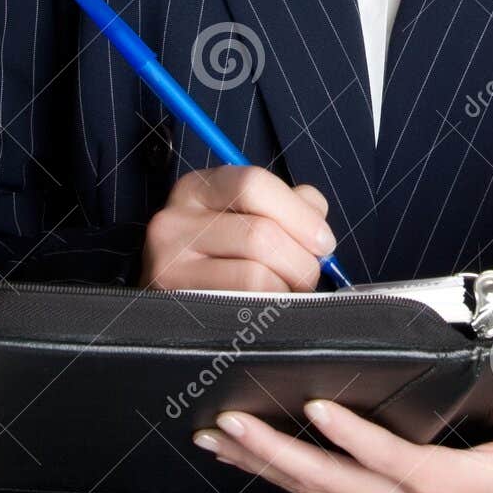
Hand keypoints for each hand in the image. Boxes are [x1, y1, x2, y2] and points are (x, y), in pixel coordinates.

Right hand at [139, 164, 334, 291]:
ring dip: (288, 288)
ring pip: (255, 275)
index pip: (253, 183)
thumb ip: (288, 205)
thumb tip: (317, 222)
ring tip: (287, 292)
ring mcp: (168, 264)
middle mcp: (174, 221)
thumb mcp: (245, 215)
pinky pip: (243, 306)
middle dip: (301, 260)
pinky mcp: (175, 305)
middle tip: (307, 275)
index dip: (299, 214)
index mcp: (197, 188)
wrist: (170, 305)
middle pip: (260, 233)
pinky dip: (270, 308)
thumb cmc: (219, 256)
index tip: (323, 242)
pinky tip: (268, 306)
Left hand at [192, 374, 492, 492]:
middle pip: (326, 478)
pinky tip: (233, 454)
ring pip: (305, 488)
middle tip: (232, 420)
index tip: (318, 409)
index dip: (352, 437)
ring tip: (215, 434)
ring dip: (257, 462)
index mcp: (434, 484)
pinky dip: (265, 474)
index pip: (387, 460)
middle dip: (275, 449)